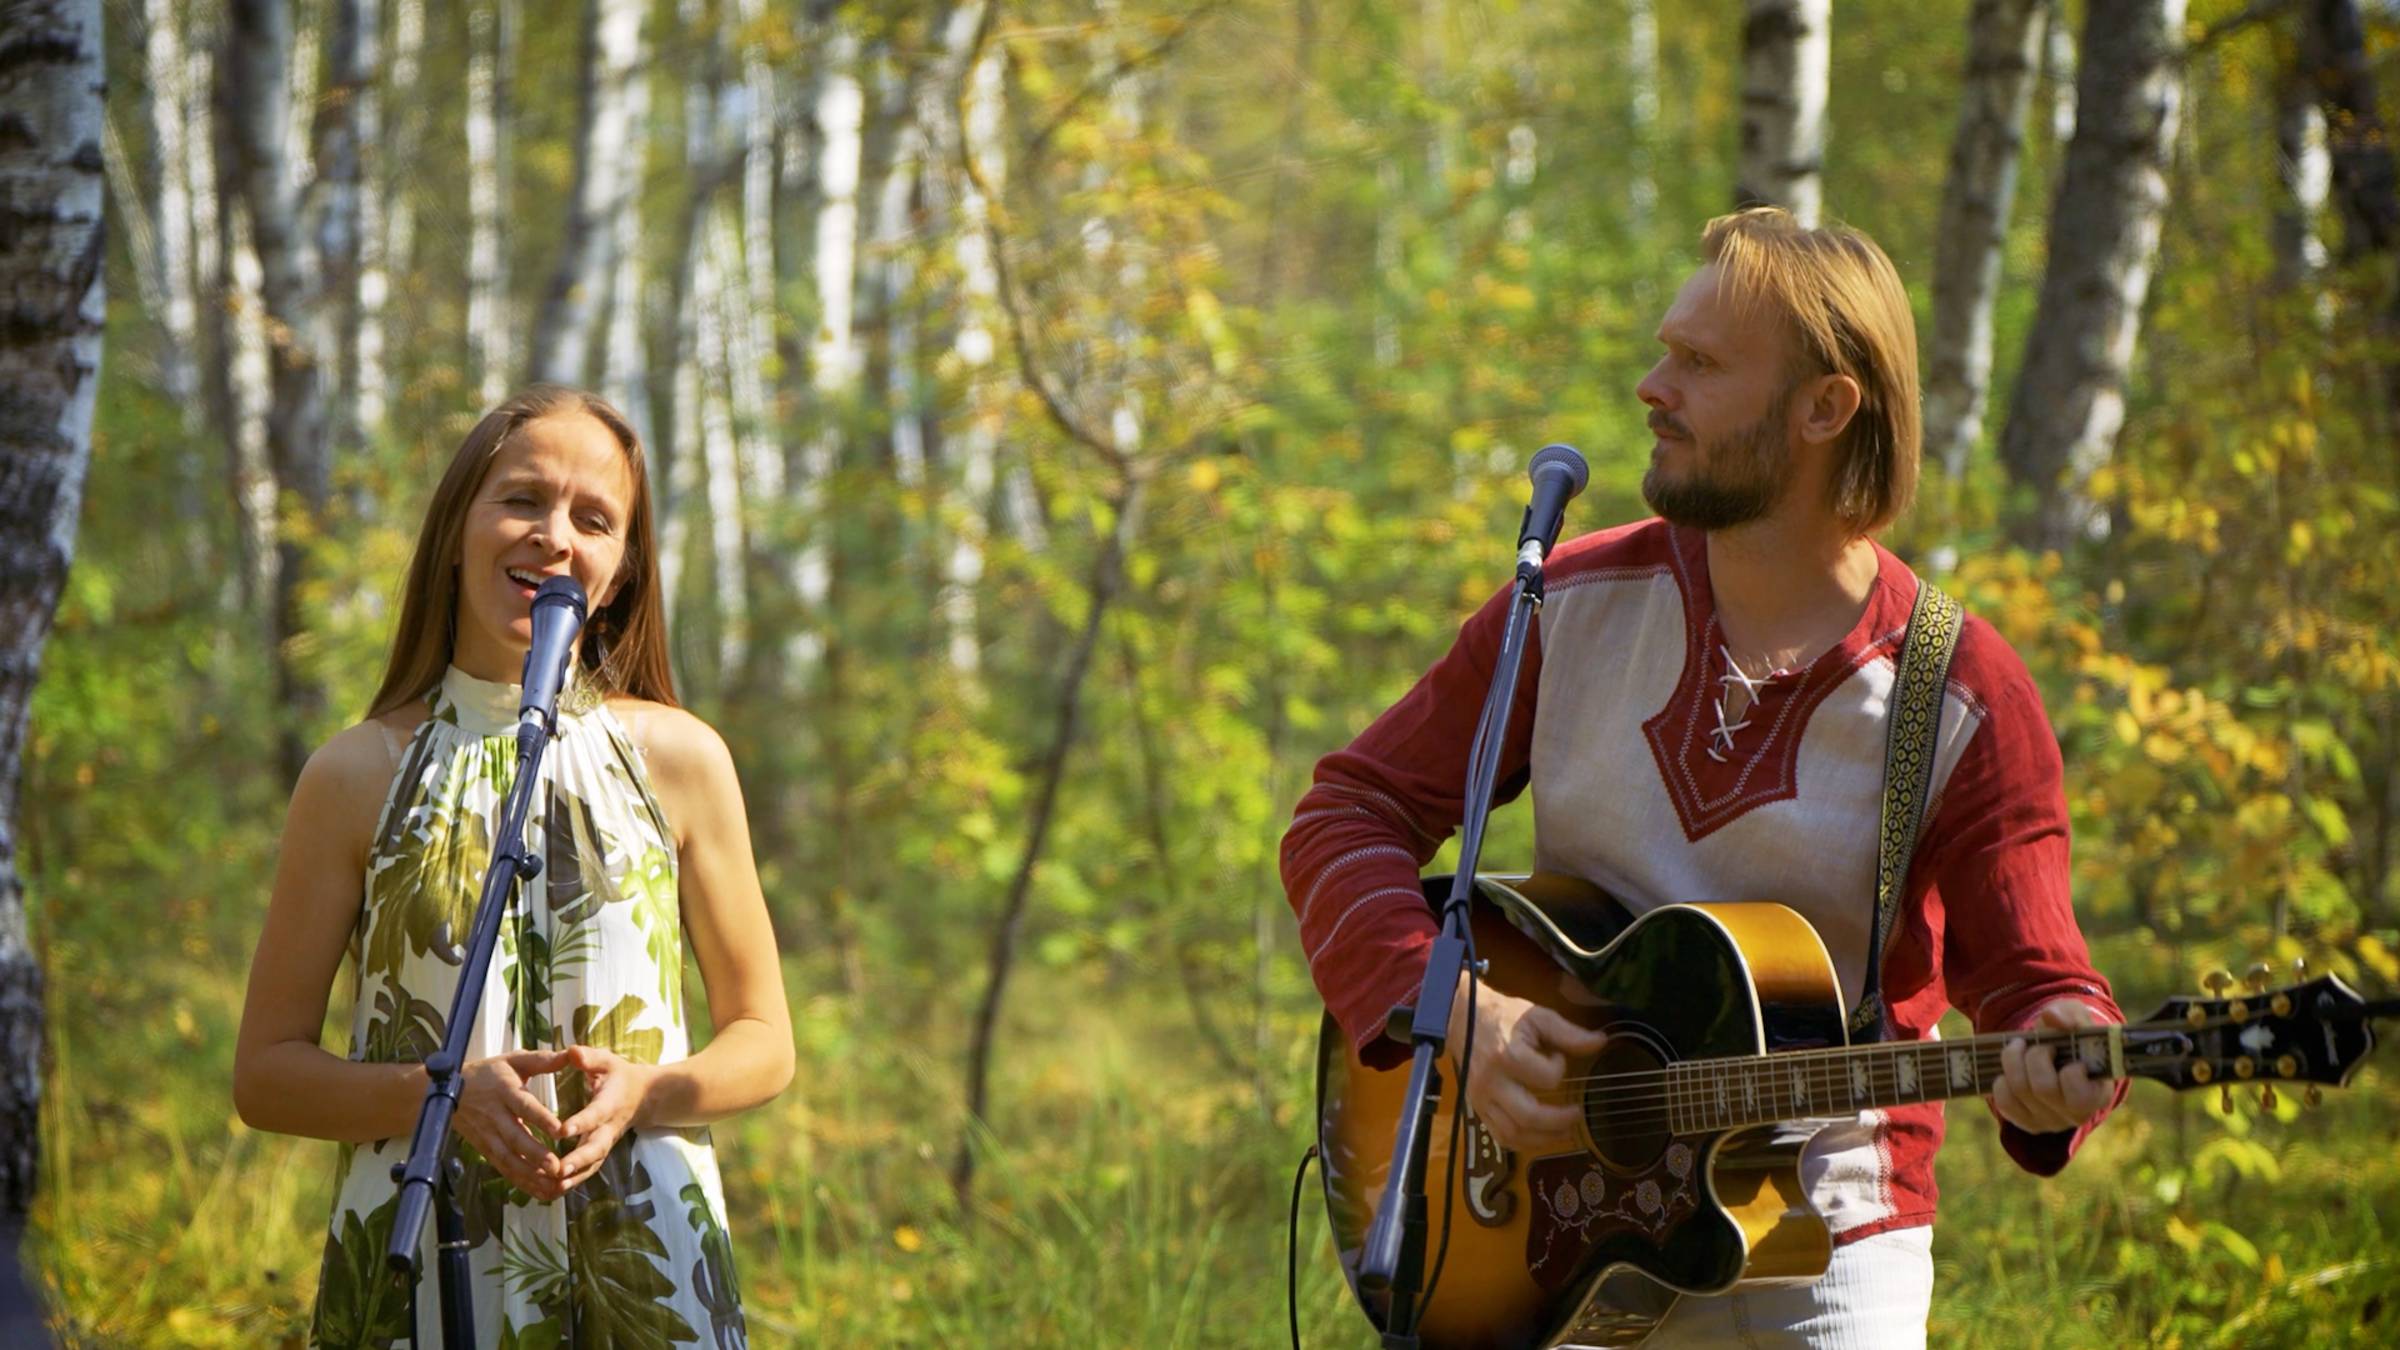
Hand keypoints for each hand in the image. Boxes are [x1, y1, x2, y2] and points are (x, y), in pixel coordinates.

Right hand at [455, 1049, 570, 1198]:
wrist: (448, 1091)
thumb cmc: (489, 1073)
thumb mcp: (514, 1060)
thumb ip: (544, 1060)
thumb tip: (573, 1053)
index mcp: (505, 1091)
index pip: (524, 1106)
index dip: (540, 1118)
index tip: (559, 1130)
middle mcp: (495, 1116)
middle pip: (515, 1138)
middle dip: (536, 1155)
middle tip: (557, 1167)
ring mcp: (488, 1135)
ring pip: (508, 1158)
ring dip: (530, 1174)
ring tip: (553, 1185)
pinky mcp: (485, 1149)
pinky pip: (504, 1168)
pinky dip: (522, 1182)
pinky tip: (541, 1192)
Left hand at [554, 1045, 656, 1191]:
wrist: (644, 1096)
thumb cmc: (619, 1075)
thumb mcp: (608, 1061)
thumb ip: (589, 1058)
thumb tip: (571, 1052)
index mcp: (610, 1103)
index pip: (596, 1114)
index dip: (581, 1123)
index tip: (562, 1130)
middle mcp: (610, 1126)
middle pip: (597, 1146)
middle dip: (579, 1158)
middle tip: (560, 1168)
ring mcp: (607, 1141)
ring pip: (593, 1163)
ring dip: (575, 1176)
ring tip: (554, 1186)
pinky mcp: (601, 1151)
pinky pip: (589, 1170)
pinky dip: (574, 1182)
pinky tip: (554, 1191)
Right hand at [1448, 979, 1607, 1155]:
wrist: (1461, 1017)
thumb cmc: (1503, 1015)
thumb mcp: (1537, 1016)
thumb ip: (1569, 1033)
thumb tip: (1601, 1042)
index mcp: (1508, 1055)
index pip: (1547, 1078)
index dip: (1560, 1069)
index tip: (1559, 1058)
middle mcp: (1492, 1082)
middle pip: (1528, 1117)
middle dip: (1558, 1122)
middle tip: (1576, 1114)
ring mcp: (1482, 1098)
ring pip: (1513, 1134)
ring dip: (1543, 1139)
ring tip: (1564, 1132)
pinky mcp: (1476, 1107)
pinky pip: (1499, 1136)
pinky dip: (1522, 1142)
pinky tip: (1539, 1136)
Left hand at [1992, 999, 2113, 1134]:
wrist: (2054, 1051)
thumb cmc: (2069, 1035)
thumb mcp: (2074, 1017)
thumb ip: (2069, 1014)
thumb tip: (2054, 1017)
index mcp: (2099, 1093)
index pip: (2081, 1095)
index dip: (2070, 1070)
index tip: (2065, 1051)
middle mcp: (2077, 1114)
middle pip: (2044, 1089)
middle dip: (2034, 1057)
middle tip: (2036, 1043)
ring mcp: (2051, 1122)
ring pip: (2021, 1092)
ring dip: (2013, 1062)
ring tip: (2018, 1047)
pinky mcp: (2028, 1123)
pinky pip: (2005, 1104)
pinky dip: (2001, 1082)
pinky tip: (2009, 1071)